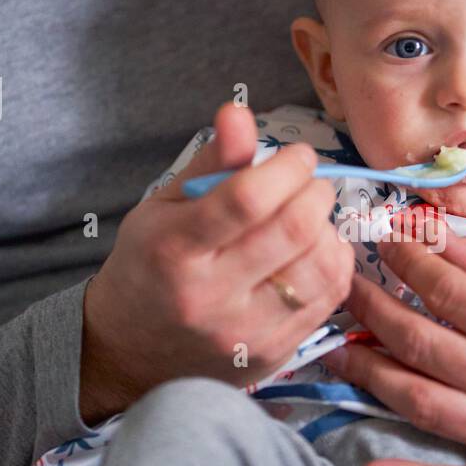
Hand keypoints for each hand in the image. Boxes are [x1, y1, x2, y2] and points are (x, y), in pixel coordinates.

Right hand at [79, 103, 354, 422]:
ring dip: (328, 229)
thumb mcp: (164, 208)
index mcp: (174, 250)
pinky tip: (313, 251)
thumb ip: (210, 162)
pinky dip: (333, 264)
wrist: (132, 354)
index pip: (247, 199)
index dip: (287, 168)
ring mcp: (246, 332)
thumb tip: (239, 112)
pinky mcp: (274, 353)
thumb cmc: (149, 268)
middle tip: (309, 183)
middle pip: (293, 231)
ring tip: (310, 218)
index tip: (297, 156)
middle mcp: (211, 296)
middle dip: (316, 192)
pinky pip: (329, 300)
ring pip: (321, 267)